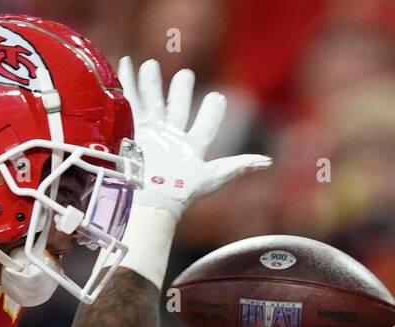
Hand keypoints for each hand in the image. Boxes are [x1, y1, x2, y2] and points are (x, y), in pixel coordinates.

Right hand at [117, 56, 270, 217]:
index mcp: (193, 148)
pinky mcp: (136, 129)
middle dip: (180, 91)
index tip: (218, 97)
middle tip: (185, 74)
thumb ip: (239, 166)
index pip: (205, 125)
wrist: (152, 196)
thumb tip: (268, 161)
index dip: (212, 112)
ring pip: (154, 101)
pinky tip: (126, 63)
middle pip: (177, 108)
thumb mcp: (214, 176)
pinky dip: (129, 82)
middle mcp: (173, 138)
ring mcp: (153, 133)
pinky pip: (133, 102)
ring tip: (151, 64)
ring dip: (152, 83)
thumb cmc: (183, 189)